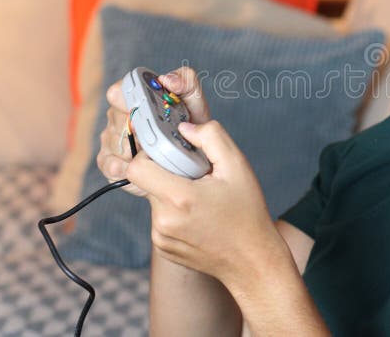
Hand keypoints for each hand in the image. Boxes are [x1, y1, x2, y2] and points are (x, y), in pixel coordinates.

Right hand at [96, 66, 211, 197]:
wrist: (195, 156)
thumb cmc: (192, 124)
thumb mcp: (194, 99)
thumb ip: (186, 80)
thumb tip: (167, 80)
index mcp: (135, 97)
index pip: (117, 92)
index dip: (127, 100)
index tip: (143, 109)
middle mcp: (119, 116)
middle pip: (117, 120)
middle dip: (138, 129)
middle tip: (158, 135)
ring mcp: (113, 140)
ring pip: (115, 143)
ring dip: (134, 150)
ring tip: (155, 153)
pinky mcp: (111, 163)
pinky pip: (109, 164)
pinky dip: (123, 167)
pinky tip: (137, 168)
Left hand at [125, 119, 289, 291]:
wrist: (253, 262)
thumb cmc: (248, 213)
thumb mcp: (237, 166)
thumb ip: (210, 136)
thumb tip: (184, 128)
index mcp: (179, 198)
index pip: (136, 168)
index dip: (150, 155)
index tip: (171, 154)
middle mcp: (164, 220)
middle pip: (147, 182)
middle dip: (168, 173)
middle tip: (197, 178)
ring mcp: (161, 238)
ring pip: (154, 200)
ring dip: (172, 194)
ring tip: (202, 201)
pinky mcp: (163, 248)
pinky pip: (159, 219)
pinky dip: (174, 213)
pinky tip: (199, 218)